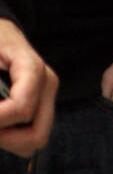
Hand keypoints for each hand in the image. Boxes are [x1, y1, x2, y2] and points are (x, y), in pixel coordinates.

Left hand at [0, 19, 58, 155]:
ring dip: (7, 140)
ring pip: (34, 140)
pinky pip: (30, 135)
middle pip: (36, 134)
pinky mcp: (42, 106)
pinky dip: (10, 137)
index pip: (21, 109)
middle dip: (5, 138)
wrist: (1, 32)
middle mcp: (47, 85)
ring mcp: (47, 97)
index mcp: (33, 69)